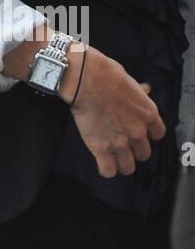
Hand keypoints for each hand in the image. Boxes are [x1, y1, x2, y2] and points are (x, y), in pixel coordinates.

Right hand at [60, 45, 164, 177]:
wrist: (89, 81)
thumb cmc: (109, 76)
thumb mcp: (132, 83)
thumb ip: (140, 93)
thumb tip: (145, 89)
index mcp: (148, 114)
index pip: (158, 135)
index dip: (149, 136)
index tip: (141, 134)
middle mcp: (138, 131)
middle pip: (144, 155)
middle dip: (135, 152)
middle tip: (125, 146)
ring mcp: (120, 143)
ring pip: (128, 168)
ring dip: (122, 164)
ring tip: (114, 159)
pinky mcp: (101, 149)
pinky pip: (108, 171)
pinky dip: (106, 170)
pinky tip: (103, 162)